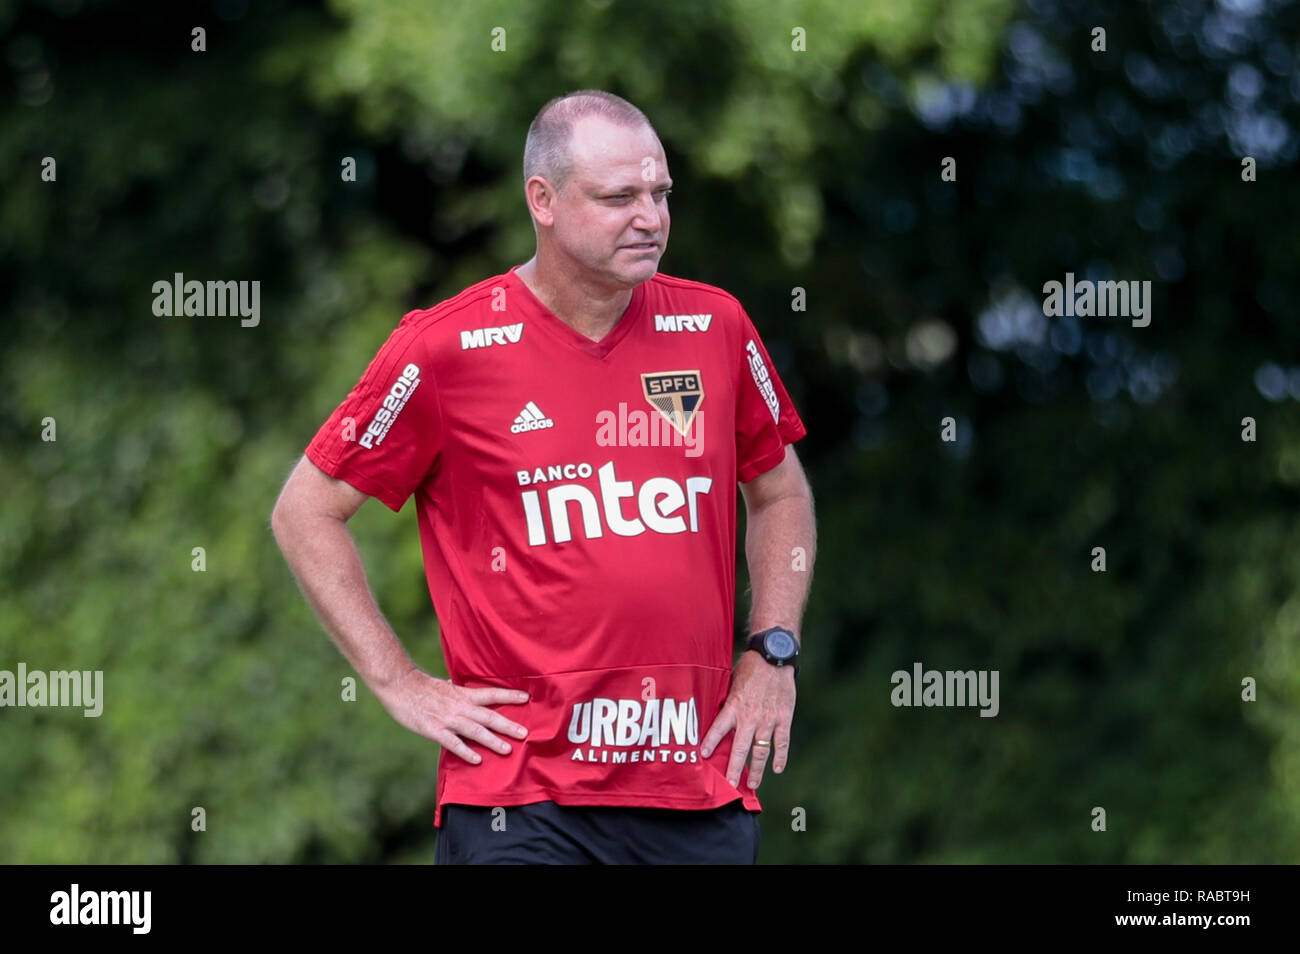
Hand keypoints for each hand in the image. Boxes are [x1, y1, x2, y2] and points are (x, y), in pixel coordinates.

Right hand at [373, 666, 529, 763]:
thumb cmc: (422, 686)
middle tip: (525, 733)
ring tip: (507, 749)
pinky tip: (477, 760)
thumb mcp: (445, 685)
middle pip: (488, 716)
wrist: (400, 686)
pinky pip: (453, 743)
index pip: (492, 694)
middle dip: (508, 725)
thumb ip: (457, 690)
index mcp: (463, 694)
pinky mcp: (435, 730)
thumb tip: (462, 687)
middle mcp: (460, 706)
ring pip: (475, 730)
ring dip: (492, 740)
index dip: (509, 696)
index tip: (527, 698)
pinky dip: (465, 751)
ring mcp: (448, 719)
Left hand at [699, 650, 795, 789]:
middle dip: (735, 769)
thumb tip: (713, 713)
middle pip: (740, 749)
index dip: (711, 743)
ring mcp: (768, 719)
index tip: (704, 756)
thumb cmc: (750, 667)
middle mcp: (750, 717)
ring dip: (757, 770)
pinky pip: (782, 742)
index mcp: (734, 706)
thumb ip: (726, 700)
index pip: (718, 729)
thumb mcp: (731, 681)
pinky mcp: (783, 718)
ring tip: (754, 784)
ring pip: (761, 751)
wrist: (774, 656)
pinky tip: (777, 769)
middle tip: (731, 786)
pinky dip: (780, 757)